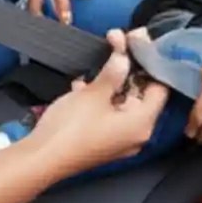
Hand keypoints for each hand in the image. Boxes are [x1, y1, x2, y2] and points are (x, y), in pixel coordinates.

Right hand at [27, 29, 168, 172]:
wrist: (40, 159)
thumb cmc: (70, 128)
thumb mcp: (94, 93)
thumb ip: (115, 71)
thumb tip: (125, 56)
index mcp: (142, 124)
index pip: (160, 88)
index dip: (151, 62)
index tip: (138, 42)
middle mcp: (136, 134)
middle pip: (141, 94)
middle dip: (127, 69)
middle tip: (116, 45)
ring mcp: (119, 140)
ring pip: (122, 103)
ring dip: (110, 83)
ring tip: (95, 66)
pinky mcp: (103, 142)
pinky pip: (109, 115)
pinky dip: (100, 100)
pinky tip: (81, 87)